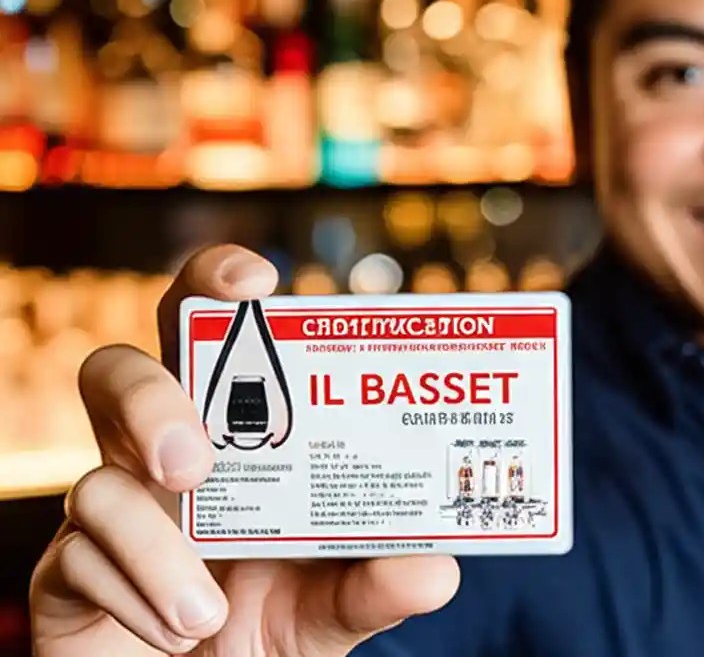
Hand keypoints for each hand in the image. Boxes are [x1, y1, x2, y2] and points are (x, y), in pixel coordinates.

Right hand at [28, 245, 460, 655]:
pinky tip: (180, 630)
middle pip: (121, 374)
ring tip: (205, 610)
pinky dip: (138, 600)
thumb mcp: (338, 606)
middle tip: (198, 459)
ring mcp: (113, 512)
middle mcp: (163, 459)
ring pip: (91, 480)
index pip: (212, 332)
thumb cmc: (271, 623)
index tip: (256, 279)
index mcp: (235, 436)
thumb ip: (380, 584)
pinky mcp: (68, 574)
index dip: (218, 284)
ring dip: (154, 544)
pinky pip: (77, 563)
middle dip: (149, 398)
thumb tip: (436, 567)